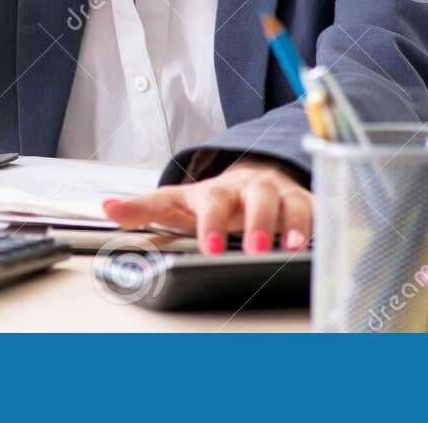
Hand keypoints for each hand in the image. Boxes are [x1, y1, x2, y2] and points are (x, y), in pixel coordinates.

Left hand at [101, 157, 312, 254]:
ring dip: (292, 223)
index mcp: (218, 190)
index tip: (210, 247)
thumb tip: (106, 208)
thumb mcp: (177, 202)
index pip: (213, 201)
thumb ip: (143, 208)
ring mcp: (281, 194)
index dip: (211, 223)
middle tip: (254, 251)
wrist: (254, 176)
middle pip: (257, 197)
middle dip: (257, 223)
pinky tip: (320, 241)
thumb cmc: (214, 197)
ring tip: (290, 247)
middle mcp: (251, 189)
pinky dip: (320, 224)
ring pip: (291, 202)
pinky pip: (318, 209)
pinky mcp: (306, 202)